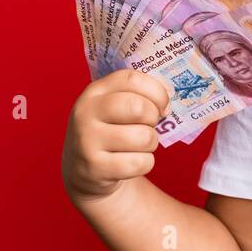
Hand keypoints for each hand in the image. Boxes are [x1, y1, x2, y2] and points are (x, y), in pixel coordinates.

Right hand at [61, 68, 170, 202]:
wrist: (83, 171)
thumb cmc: (111, 132)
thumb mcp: (116, 107)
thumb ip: (140, 95)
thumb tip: (168, 95)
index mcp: (95, 92)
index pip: (132, 79)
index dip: (157, 91)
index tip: (163, 105)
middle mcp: (86, 113)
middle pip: (139, 107)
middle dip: (153, 119)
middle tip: (149, 126)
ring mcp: (87, 141)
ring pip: (144, 137)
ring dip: (150, 144)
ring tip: (138, 146)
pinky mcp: (95, 168)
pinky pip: (140, 163)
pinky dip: (145, 164)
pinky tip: (130, 163)